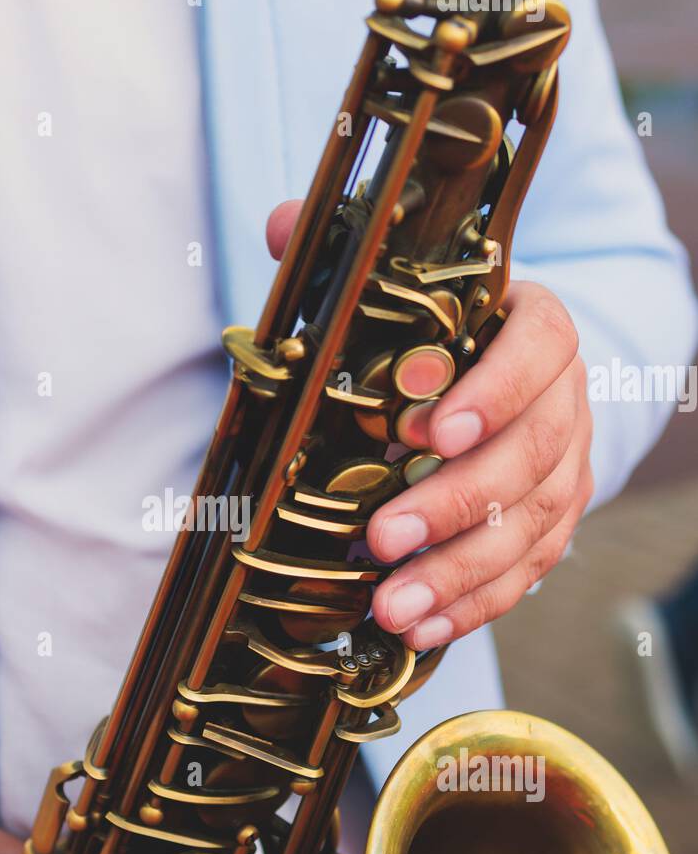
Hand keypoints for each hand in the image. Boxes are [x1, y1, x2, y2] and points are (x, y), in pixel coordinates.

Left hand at [267, 200, 593, 647]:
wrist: (498, 379)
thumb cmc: (436, 334)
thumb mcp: (397, 290)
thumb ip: (345, 261)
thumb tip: (286, 224)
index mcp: (535, 328)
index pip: (537, 350)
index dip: (491, 392)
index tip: (428, 431)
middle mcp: (565, 400)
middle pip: (532, 455)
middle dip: (455, 503)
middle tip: (382, 537)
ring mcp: (567, 468)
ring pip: (532, 526)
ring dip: (459, 572)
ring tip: (392, 607)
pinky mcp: (552, 524)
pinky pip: (527, 572)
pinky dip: (475, 604)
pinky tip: (421, 629)